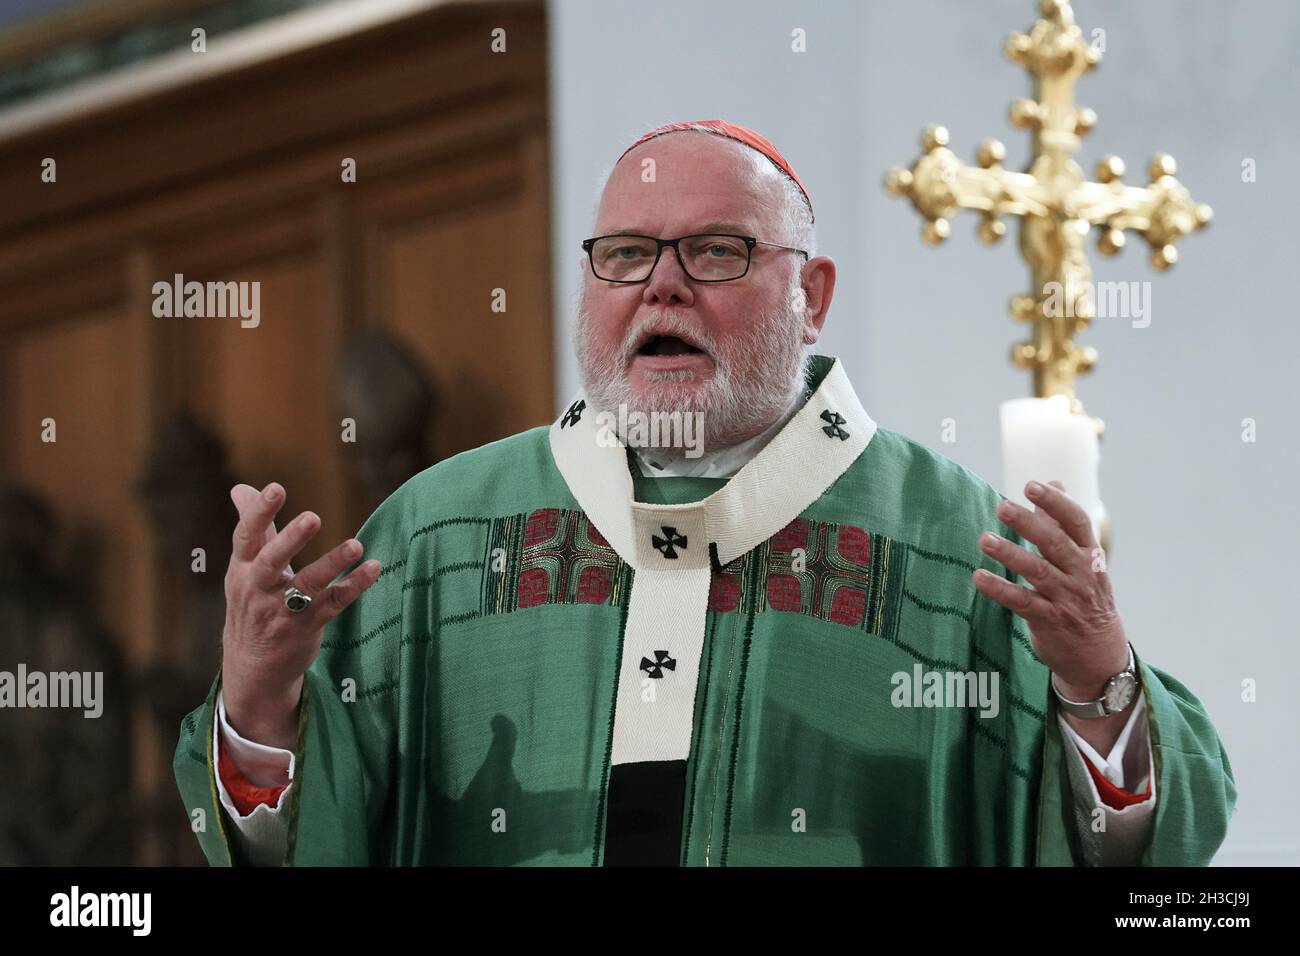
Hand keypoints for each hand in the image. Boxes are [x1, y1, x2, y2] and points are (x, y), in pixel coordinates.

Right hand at [221, 482, 381, 748]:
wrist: (252, 665)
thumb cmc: (253, 602)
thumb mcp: (244, 566)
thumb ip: (252, 526)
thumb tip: (241, 488)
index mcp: (243, 568)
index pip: (247, 536)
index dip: (259, 512)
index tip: (275, 488)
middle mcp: (259, 588)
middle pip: (272, 561)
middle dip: (291, 540)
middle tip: (313, 517)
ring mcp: (283, 610)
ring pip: (307, 585)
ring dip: (332, 564)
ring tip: (356, 545)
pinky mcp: (306, 626)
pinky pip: (333, 604)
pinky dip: (354, 586)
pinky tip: (373, 568)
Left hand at [972, 480, 1128, 700]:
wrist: (1101, 656)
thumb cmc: (1086, 598)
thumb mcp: (1083, 560)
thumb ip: (1063, 523)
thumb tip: (1054, 482)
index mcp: (1090, 555)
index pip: (1077, 522)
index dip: (1056, 502)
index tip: (1032, 486)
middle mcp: (1081, 574)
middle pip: (1054, 544)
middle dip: (1029, 524)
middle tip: (1002, 507)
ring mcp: (1067, 598)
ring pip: (1037, 571)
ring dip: (1009, 554)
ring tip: (983, 540)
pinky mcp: (1050, 621)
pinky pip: (1022, 602)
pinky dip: (1001, 589)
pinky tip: (979, 577)